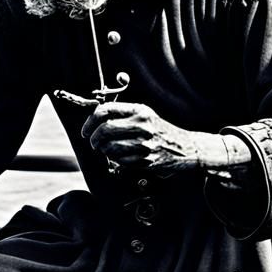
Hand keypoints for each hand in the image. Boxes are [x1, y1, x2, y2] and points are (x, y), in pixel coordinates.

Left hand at [82, 102, 227, 173]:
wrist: (186, 147)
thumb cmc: (160, 130)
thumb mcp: (144, 115)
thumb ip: (122, 114)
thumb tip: (93, 120)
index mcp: (139, 110)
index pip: (105, 110)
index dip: (90, 121)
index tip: (86, 130)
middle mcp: (141, 125)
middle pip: (104, 130)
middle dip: (93, 138)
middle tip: (93, 143)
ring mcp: (144, 143)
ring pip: (109, 147)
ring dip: (103, 150)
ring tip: (107, 150)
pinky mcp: (146, 159)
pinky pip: (119, 161)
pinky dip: (114, 160)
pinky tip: (119, 157)